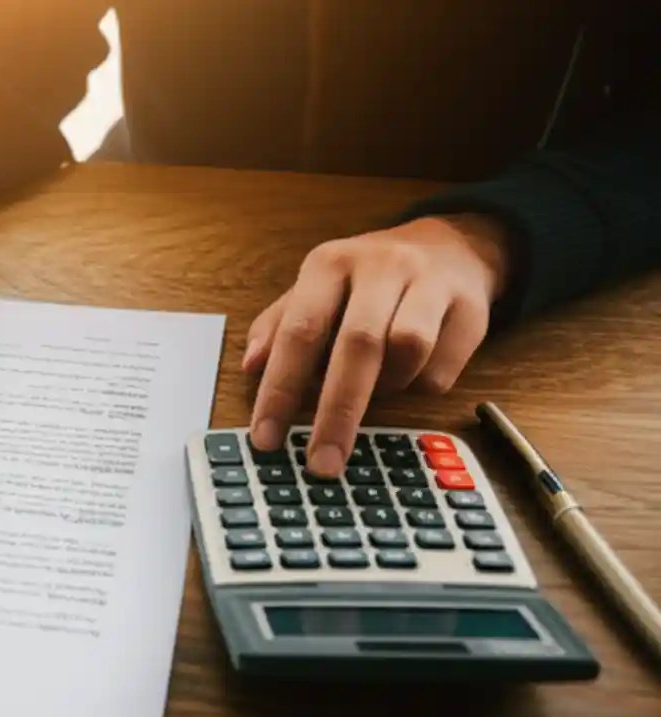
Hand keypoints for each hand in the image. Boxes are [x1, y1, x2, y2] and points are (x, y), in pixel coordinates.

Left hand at [243, 215, 510, 476]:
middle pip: (358, 345)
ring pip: (408, 351)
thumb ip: (279, 325)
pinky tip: (412, 373)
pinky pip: (441, 371)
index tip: (266, 439)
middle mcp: (380, 266)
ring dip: (387, 387)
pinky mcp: (471, 308)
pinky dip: (419, 386)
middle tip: (322, 464)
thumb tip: (251, 366)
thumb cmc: (367, 280)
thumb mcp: (317, 289)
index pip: (299, 331)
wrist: (450, 247)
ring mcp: (430, 283)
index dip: (280, 389)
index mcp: (330, 264)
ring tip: (377, 388)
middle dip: (337, 412)